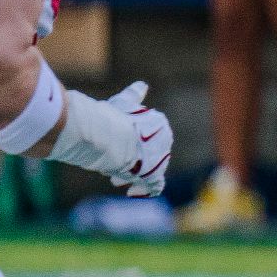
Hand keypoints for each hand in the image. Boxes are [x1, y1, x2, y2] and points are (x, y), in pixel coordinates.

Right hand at [103, 81, 173, 195]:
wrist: (112, 137)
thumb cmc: (113, 118)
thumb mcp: (125, 102)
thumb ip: (134, 95)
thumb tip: (142, 85)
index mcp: (160, 125)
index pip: (148, 137)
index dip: (132, 144)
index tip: (116, 147)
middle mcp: (164, 143)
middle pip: (147, 156)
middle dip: (131, 161)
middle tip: (113, 165)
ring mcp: (161, 160)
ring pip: (148, 171)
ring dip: (132, 175)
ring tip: (116, 178)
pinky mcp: (155, 176)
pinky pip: (154, 187)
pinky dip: (143, 189)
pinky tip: (131, 192)